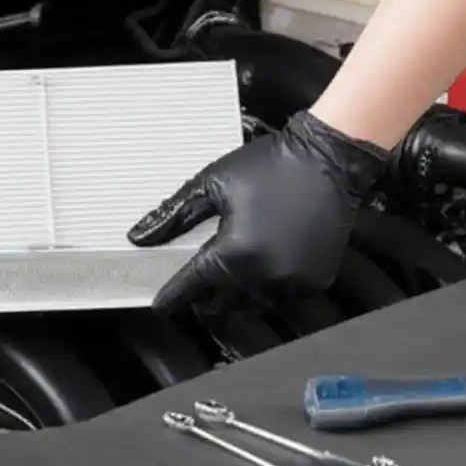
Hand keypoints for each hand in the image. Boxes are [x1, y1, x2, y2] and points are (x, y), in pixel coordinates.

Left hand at [128, 110, 388, 315]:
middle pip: (221, 303)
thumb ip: (172, 215)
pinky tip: (265, 264)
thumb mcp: (211, 184)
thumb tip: (139, 236)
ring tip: (233, 271)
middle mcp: (264, 274)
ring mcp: (292, 281)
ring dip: (237, 294)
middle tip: (199, 283)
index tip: (161, 306)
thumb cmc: (270, 166)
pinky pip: (282, 297)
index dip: (172, 298)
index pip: (191, 287)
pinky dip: (269, 288)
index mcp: (234, 252)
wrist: (326, 159)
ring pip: (252, 304)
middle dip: (206, 297)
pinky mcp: (315, 281)